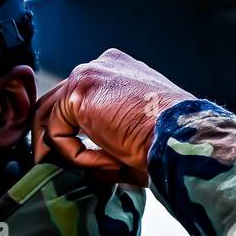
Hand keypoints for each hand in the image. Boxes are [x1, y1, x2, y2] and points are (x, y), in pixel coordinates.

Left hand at [32, 48, 194, 184]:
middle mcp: (102, 66)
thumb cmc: (169, 140)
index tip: (90, 159)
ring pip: (53, 118)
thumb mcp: (136, 133)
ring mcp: (89, 74)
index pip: (80, 100)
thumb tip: (90, 164)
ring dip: (67, 151)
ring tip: (93, 168)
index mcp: (120, 72)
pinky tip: (109, 160)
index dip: (76, 133)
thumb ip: (107, 138)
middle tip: (57, 165)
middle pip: (58, 103)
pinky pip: (58, 132)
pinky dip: (77, 155)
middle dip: (55, 139)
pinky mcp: (79, 91)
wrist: (181, 137)